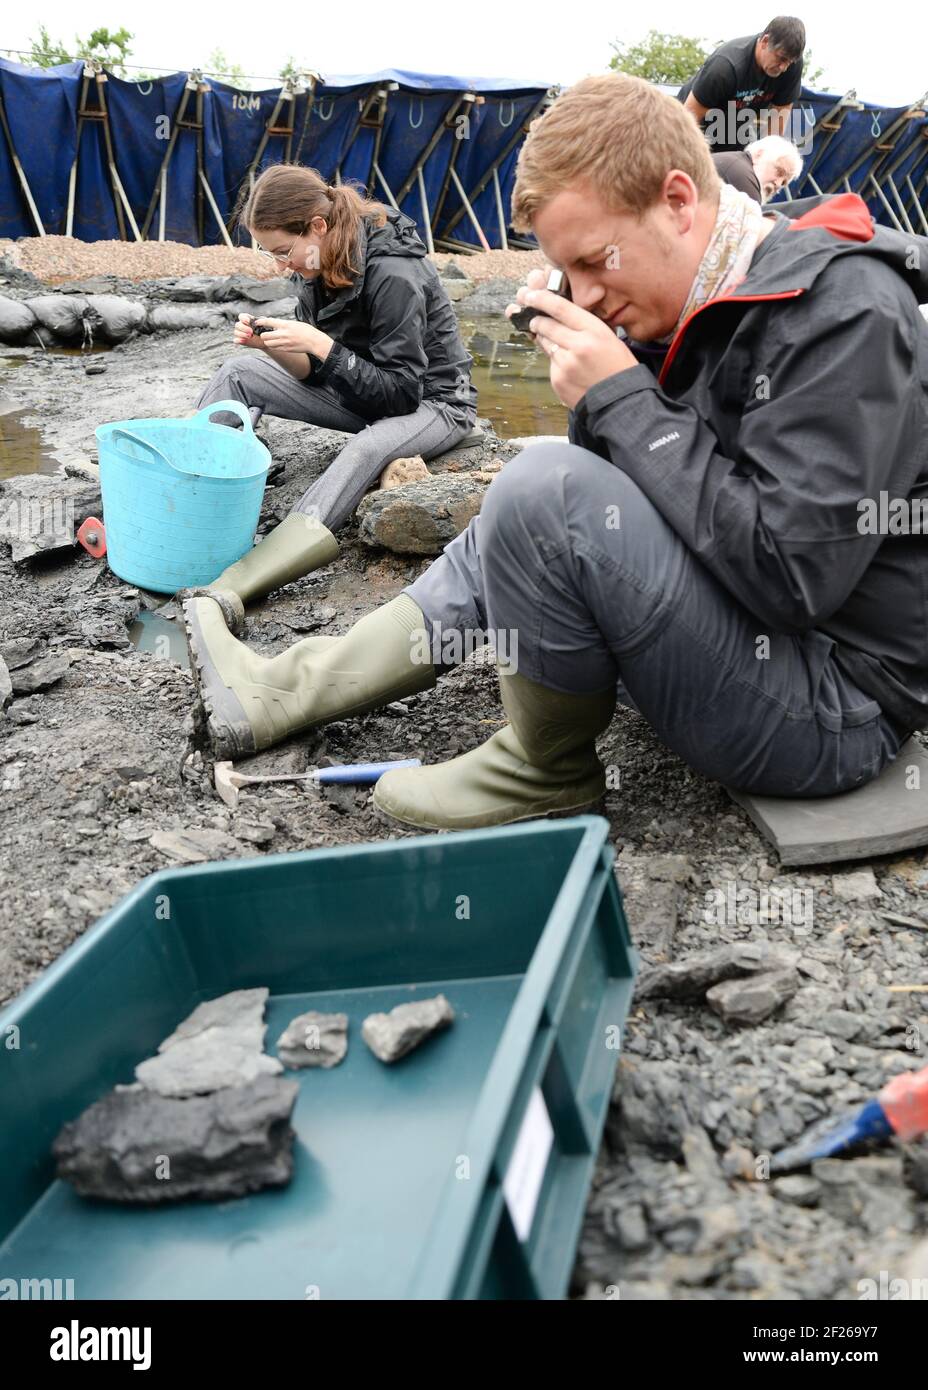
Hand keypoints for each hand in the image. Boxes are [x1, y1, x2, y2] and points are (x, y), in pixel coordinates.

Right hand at [233, 313, 264, 348]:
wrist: (266, 340)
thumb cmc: (265, 330)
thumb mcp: (265, 324)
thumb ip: (261, 321)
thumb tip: (258, 321)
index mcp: (246, 319)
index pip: (241, 316)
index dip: (243, 318)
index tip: (248, 321)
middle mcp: (242, 325)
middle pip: (237, 325)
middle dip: (244, 328)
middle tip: (251, 332)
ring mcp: (240, 333)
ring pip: (236, 332)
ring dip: (242, 334)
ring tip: (250, 336)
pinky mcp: (241, 340)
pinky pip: (236, 340)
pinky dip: (239, 340)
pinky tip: (244, 340)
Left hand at [253, 318, 332, 358]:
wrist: (314, 342)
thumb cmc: (306, 331)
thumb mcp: (295, 323)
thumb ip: (284, 324)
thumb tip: (276, 324)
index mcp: (285, 325)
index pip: (268, 322)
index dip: (260, 322)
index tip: (257, 322)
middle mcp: (283, 334)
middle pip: (265, 335)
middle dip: (263, 334)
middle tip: (265, 334)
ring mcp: (284, 343)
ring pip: (268, 343)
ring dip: (267, 341)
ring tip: (271, 340)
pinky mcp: (286, 349)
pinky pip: (275, 348)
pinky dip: (273, 346)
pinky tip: (277, 344)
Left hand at [508, 283, 637, 409]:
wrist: (620, 401)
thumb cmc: (618, 367)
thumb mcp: (609, 338)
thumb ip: (584, 326)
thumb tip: (560, 316)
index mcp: (594, 331)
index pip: (561, 308)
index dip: (542, 299)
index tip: (531, 296)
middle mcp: (578, 346)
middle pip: (547, 325)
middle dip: (537, 321)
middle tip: (535, 320)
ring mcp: (565, 364)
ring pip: (546, 344)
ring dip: (547, 341)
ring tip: (561, 346)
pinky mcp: (558, 380)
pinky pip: (550, 364)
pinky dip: (556, 362)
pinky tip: (571, 369)